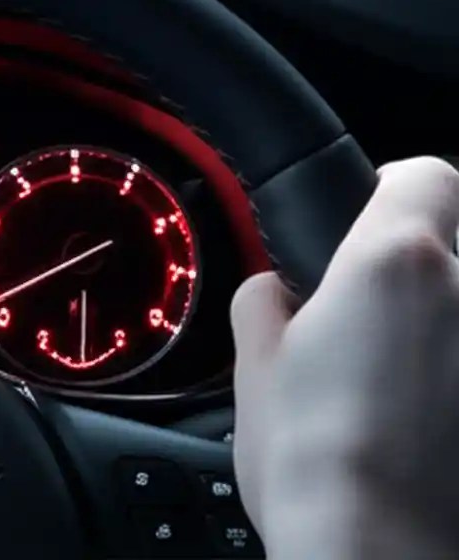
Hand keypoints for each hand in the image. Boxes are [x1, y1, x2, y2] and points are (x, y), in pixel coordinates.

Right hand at [232, 157, 458, 558]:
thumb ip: (268, 305)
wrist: (381, 559)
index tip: (365, 223)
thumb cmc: (317, 469)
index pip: (422, 175)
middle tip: (371, 323)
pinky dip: (455, 378)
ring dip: (443, 331)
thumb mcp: (257, 368)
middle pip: (458, 243)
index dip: (388, 194)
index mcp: (398, 262)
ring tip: (404, 389)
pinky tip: (431, 424)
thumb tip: (279, 295)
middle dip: (420, 271)